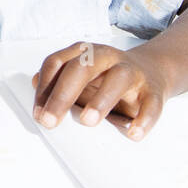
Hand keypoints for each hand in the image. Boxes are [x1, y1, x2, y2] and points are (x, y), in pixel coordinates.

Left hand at [30, 42, 167, 140]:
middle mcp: (108, 57)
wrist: (153, 72)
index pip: (57, 63)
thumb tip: (34, 83)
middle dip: (63, 94)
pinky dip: (144, 119)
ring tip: (88, 121)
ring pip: (118, 79)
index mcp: (85, 53)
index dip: (45, 88)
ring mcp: (132, 72)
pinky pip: (151, 103)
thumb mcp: (82, 78)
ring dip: (102, 99)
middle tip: (50, 121)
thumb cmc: (108, 79)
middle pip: (82, 68)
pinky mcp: (154, 90)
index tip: (39, 114)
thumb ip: (58, 80)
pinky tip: (133, 134)